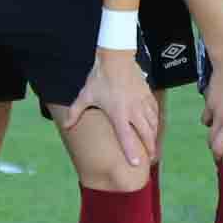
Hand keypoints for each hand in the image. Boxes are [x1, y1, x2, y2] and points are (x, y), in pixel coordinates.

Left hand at [61, 47, 158, 171]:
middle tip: (150, 160)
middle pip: (146, 134)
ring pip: (153, 124)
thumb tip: (66, 125)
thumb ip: (75, 112)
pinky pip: (155, 112)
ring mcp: (142, 102)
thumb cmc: (100, 78)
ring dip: (154, 137)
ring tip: (154, 147)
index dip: (131, 152)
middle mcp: (133, 110)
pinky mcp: (148, 94)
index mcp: (118, 113)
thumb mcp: (86, 95)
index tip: (137, 164)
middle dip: (149, 148)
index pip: (126, 137)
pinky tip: (155, 127)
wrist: (116, 57)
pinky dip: (156, 122)